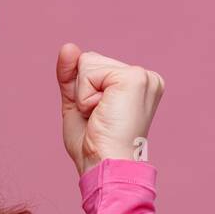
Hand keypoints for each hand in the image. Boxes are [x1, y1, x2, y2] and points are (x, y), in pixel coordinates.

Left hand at [55, 43, 164, 176]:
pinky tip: (102, 113)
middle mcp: (146, 77)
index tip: (99, 117)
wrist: (105, 167)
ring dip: (84, 95)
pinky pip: (88, 71)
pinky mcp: (135, 78)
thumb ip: (71, 75)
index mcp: (137, 84)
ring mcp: (143, 76)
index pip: (92, 66)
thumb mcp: (77, 104)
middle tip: (99, 119)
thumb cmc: (94, 145)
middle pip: (89, 60)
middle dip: (82, 91)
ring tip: (102, 117)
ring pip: (87, 63)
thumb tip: (68, 47)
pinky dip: (86, 96)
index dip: (82, 92)